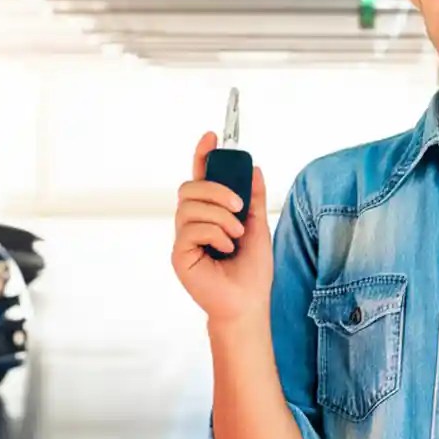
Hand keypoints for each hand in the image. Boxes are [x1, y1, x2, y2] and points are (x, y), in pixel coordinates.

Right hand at [171, 132, 273, 325]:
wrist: (248, 302)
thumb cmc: (251, 270)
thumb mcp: (258, 226)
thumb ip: (254, 199)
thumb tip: (254, 169)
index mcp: (209, 214)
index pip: (200, 178)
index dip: (202, 155)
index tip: (211, 135)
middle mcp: (192, 223)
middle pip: (189, 187)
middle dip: (215, 189)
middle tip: (238, 206)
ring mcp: (183, 239)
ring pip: (189, 206)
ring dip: (219, 216)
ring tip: (236, 234)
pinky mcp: (180, 254)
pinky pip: (191, 229)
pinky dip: (215, 234)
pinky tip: (226, 248)